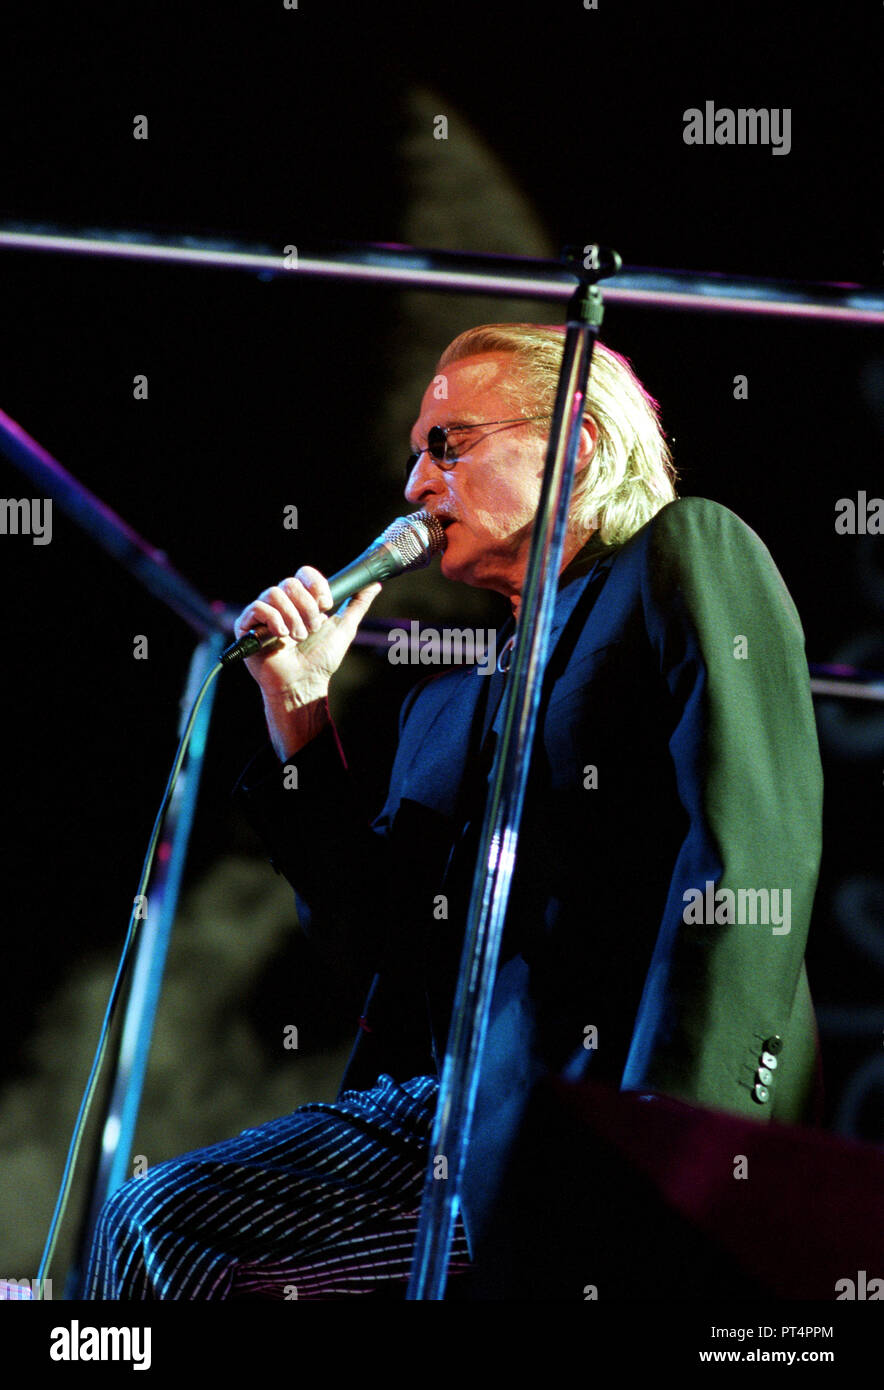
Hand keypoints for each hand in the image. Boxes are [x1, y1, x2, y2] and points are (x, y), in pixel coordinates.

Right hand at [234, 567, 380, 754]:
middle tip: (312, 629)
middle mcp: (281, 603)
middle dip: (306, 607)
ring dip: (292, 618)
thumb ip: (357, 605)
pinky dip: (273, 620)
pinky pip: (258, 607)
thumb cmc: (320, 660)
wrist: (303, 684)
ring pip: (275, 593)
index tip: (327, 604)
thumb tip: (373, 584)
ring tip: (297, 638)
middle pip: (290, 583)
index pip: (304, 573)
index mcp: (301, 600)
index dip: (316, 584)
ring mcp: (263, 614)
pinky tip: (281, 637)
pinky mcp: (247, 626)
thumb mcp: (344, 628)